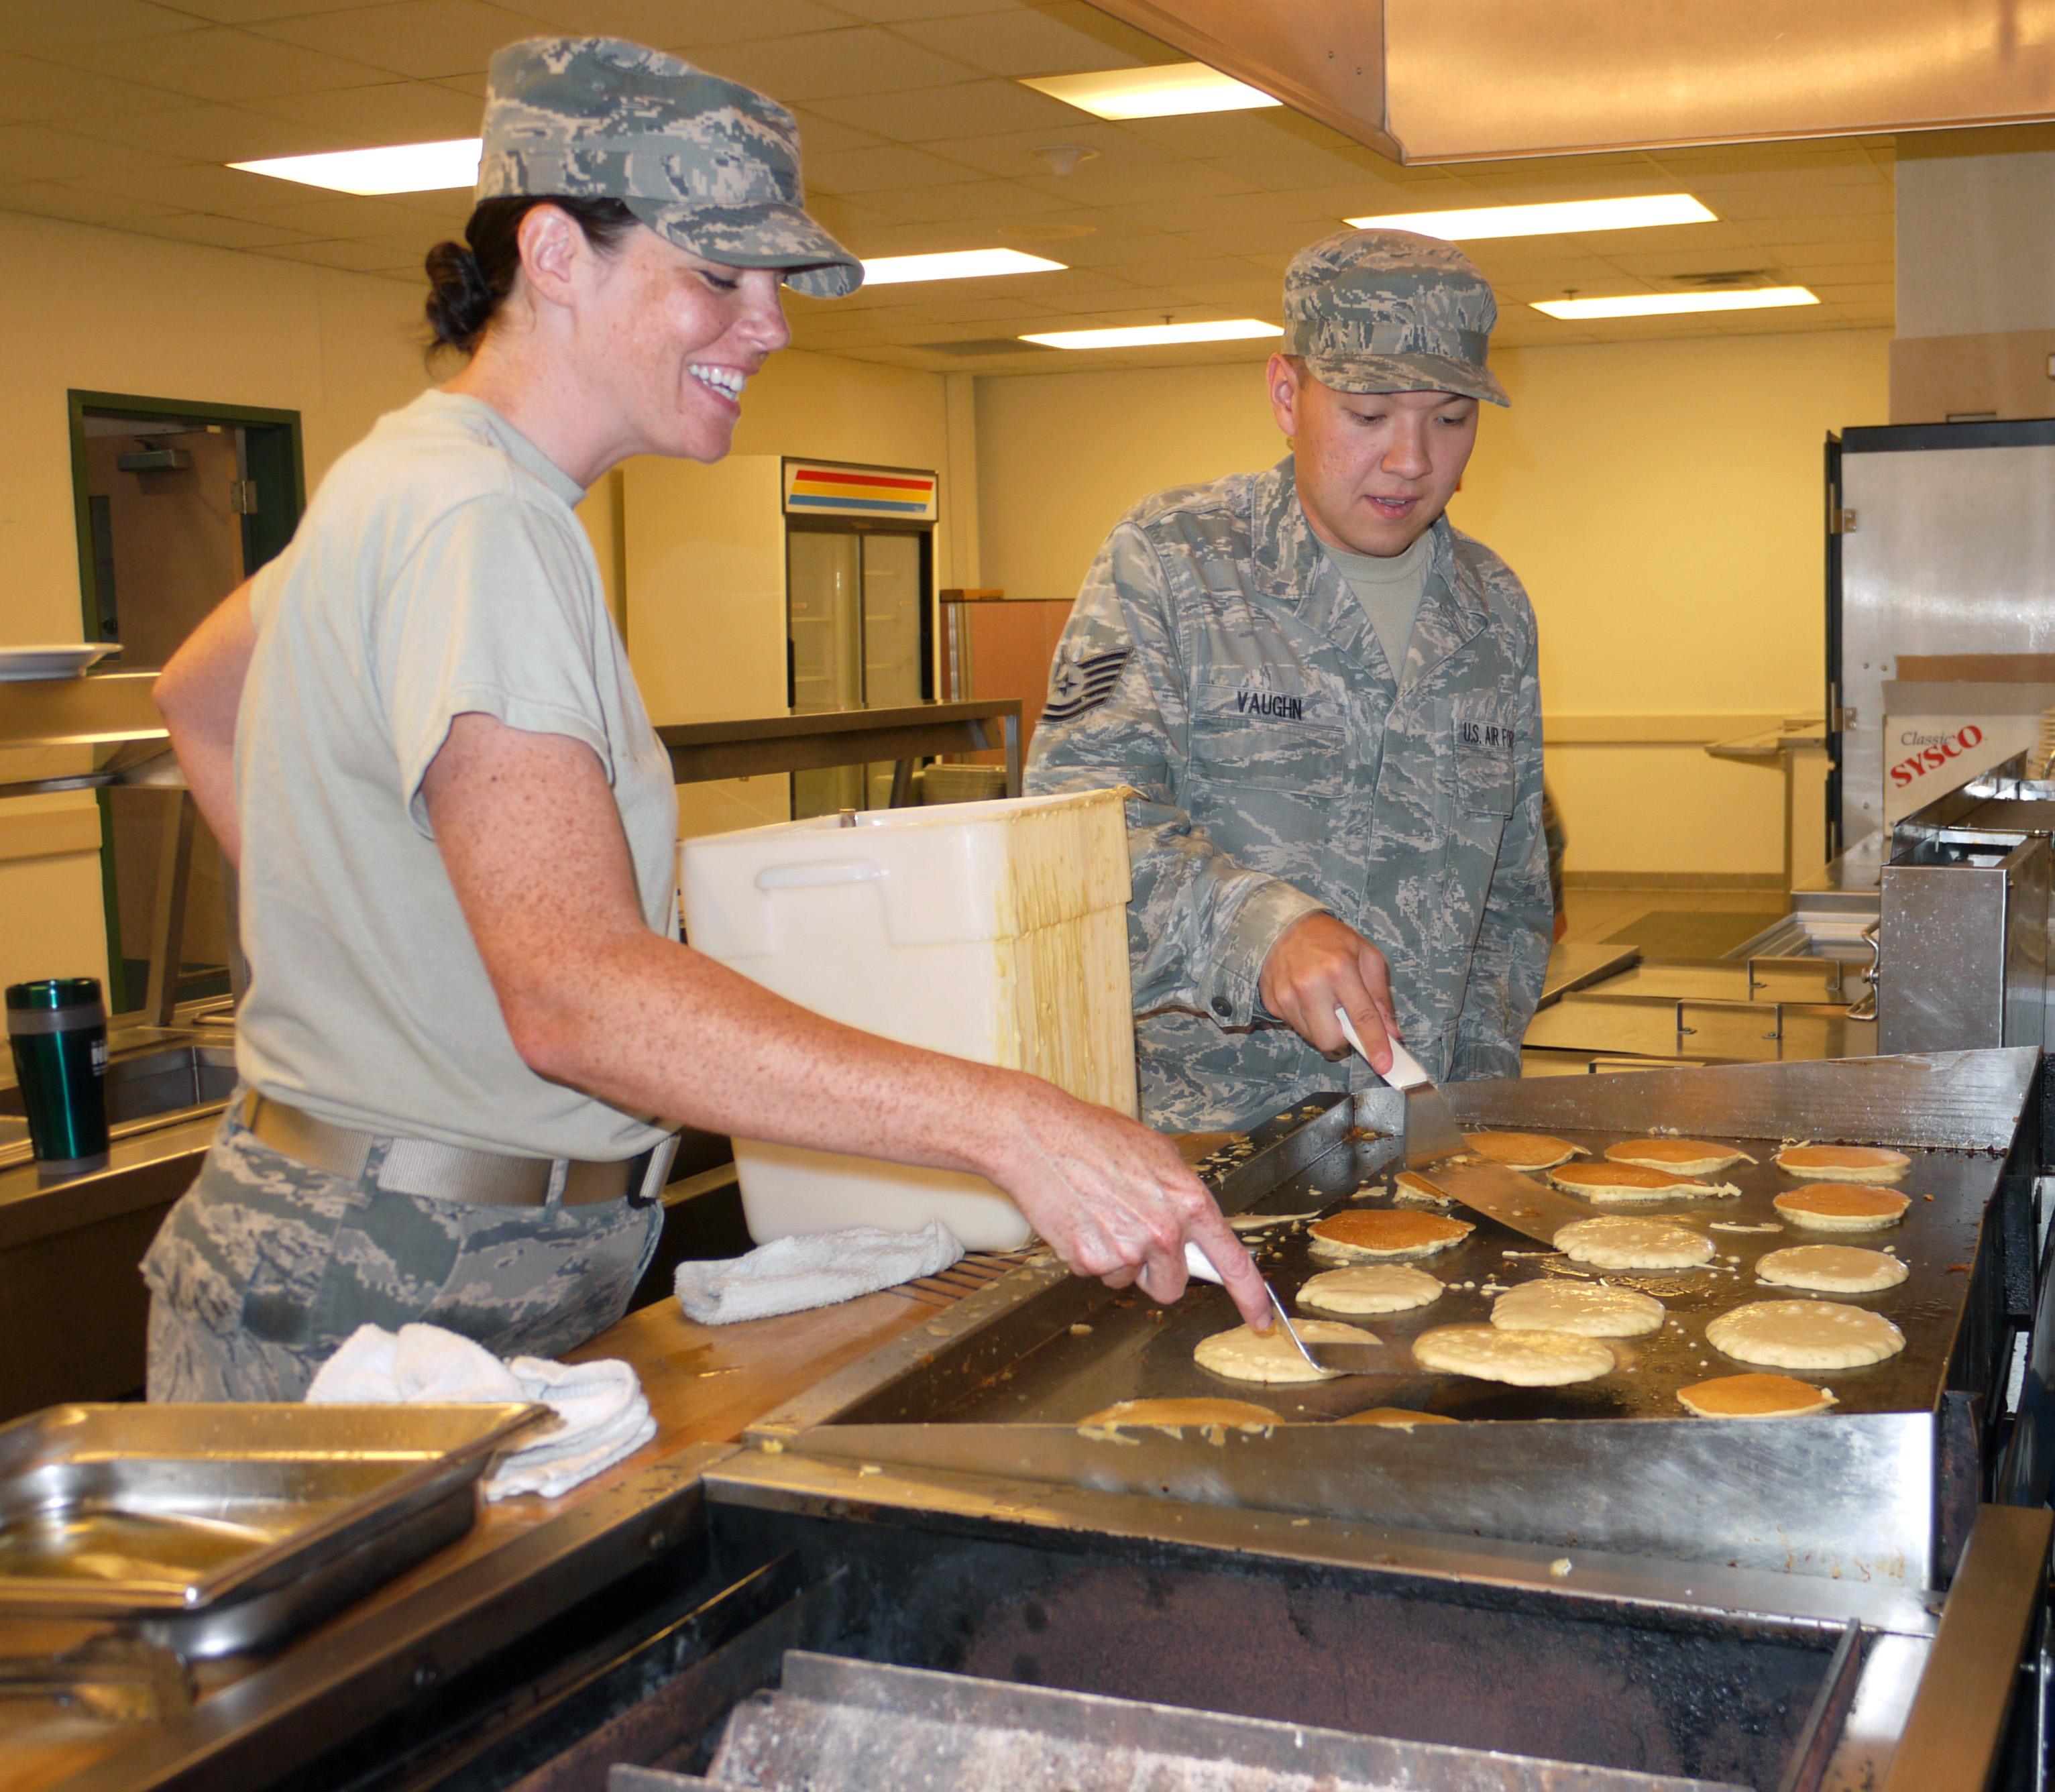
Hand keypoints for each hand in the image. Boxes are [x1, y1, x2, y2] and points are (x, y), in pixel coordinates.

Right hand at [986, 1084, 1273, 1331]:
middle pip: (1171, 1286)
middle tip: (1132, 1235)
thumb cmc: (1092, 1134)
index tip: (1261, 1319)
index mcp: (1188, 1201)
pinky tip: (1077, 1218)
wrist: (1036, 1136)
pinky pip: (1095, 1272)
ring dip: (1117, 1259)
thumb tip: (1189, 1222)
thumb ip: (1179, 1194)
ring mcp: (1126, 1249)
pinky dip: (1087, 1254)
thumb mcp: (1156, 1152)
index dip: (1251, 1296)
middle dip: (1155, 1271)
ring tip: (1097, 1214)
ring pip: (1129, 1279)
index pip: (1232, 1260)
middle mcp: (1163, 1231)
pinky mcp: (1089, 1261)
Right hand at [1258, 912, 1399, 1071]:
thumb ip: (1381, 996)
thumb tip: (1391, 1033)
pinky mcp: (1272, 1002)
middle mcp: (1310, 985)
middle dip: (1344, 1037)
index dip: (1375, 1044)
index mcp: (1339, 969)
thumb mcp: (1366, 956)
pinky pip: (1295, 1027)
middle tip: (1345, 1017)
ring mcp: (1286, 995)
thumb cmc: (1330, 939)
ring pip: (1312, 1038)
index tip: (1384, 1065)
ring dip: (1324, 1027)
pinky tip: (1306, 997)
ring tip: (1324, 1001)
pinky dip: (1306, 1019)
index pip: (1361, 1017)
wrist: (1284, 924)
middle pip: (1331, 1040)